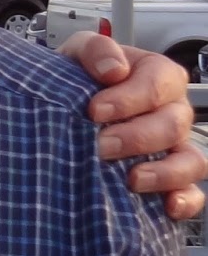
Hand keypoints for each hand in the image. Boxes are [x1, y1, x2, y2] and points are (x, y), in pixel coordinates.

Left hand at [61, 30, 205, 220]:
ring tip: (131, 179)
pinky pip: (194, 192)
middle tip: (101, 145)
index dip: (129, 98)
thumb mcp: (78, 52)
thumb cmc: (77, 77)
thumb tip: (114, 69)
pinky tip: (167, 206)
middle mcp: (174, 110)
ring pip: (192, 161)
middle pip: (172, 125)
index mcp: (158, 75)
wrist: (61, 105)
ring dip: (164, 172)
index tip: (94, 110)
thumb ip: (95, 49)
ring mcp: (177, 145)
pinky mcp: (173, 177)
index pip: (159, 83)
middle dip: (136, 137)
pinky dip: (185, 200)